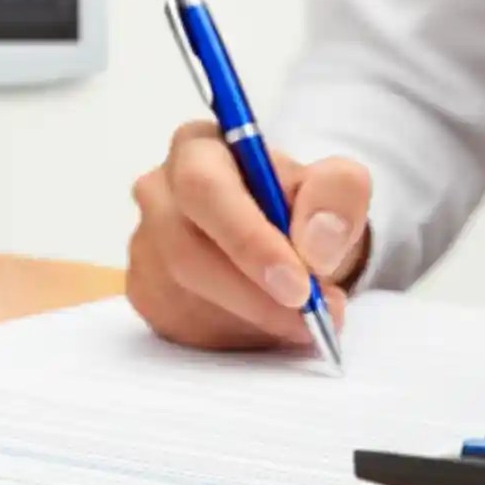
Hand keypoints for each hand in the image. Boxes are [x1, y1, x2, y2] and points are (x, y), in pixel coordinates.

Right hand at [127, 120, 371, 349]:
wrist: (289, 242)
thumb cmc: (302, 207)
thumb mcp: (338, 186)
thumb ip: (337, 196)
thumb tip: (316, 243)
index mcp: (197, 149)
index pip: (204, 189)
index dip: (249, 240)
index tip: (299, 284)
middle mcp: (159, 194)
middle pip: (187, 252)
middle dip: (256, 296)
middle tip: (313, 317)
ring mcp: (146, 247)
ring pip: (188, 298)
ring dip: (255, 320)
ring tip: (308, 320)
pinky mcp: (148, 294)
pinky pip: (186, 328)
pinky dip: (239, 335)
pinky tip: (272, 325)